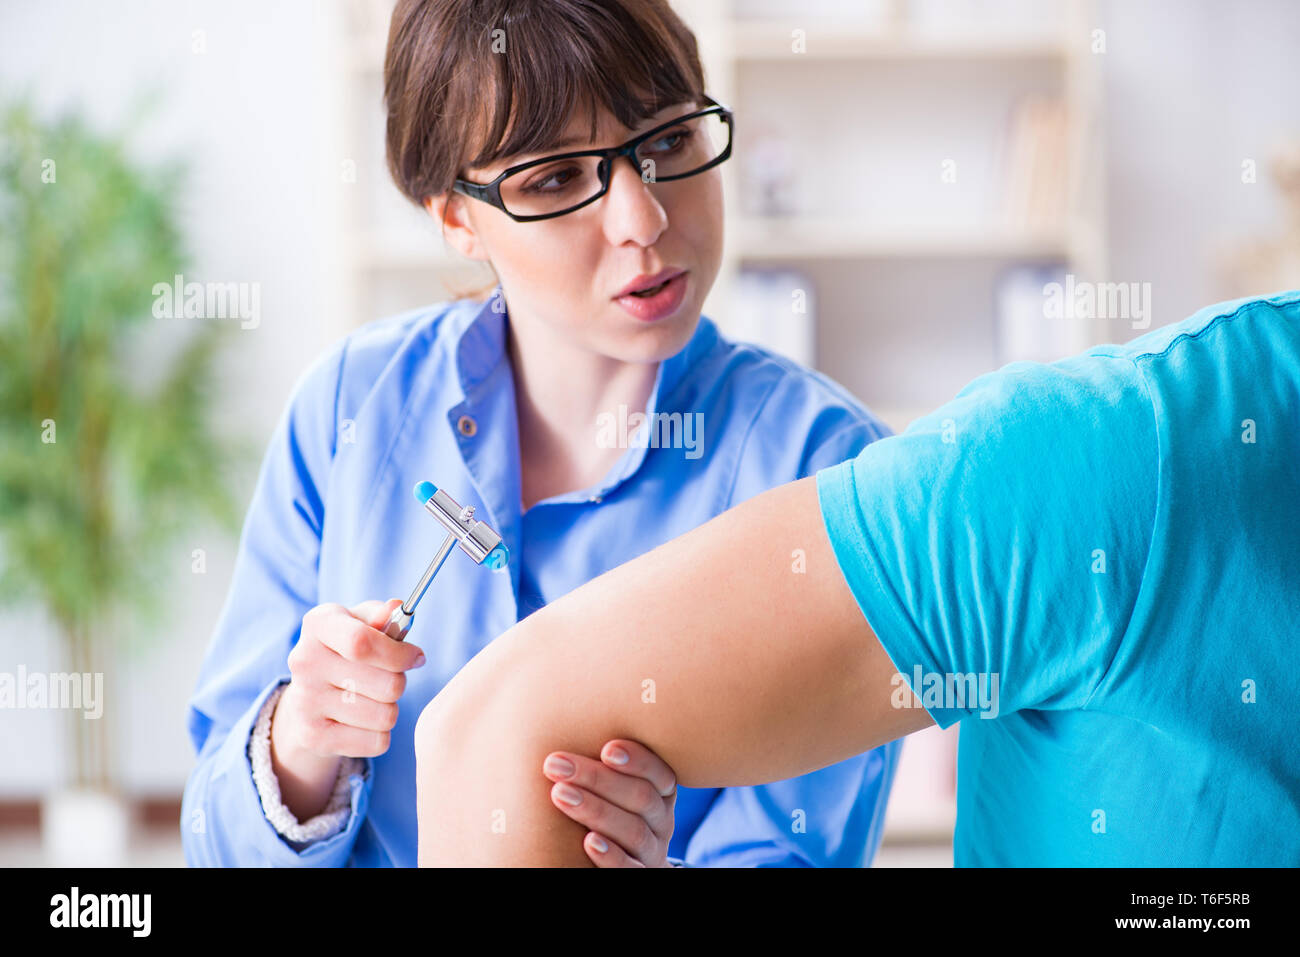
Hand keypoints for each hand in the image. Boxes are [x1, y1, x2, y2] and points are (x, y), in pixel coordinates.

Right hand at [271, 598, 426, 818]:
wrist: (309, 692)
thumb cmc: (348, 647)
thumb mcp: (362, 622)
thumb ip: (383, 614)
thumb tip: (396, 607)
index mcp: (318, 624)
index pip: (362, 643)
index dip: (399, 654)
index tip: (416, 657)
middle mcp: (304, 662)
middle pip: (387, 685)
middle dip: (400, 682)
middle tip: (389, 678)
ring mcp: (305, 702)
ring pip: (386, 716)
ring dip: (391, 709)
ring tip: (374, 698)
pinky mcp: (313, 737)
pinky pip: (377, 742)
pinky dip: (380, 734)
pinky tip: (364, 721)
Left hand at [541, 739, 677, 866]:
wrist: (620, 859)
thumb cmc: (607, 805)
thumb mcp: (612, 785)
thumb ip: (602, 762)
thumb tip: (556, 713)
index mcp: (660, 792)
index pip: (658, 773)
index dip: (636, 760)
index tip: (606, 749)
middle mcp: (660, 821)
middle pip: (640, 797)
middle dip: (597, 778)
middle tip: (556, 764)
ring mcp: (651, 851)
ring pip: (634, 830)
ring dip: (595, 810)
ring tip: (559, 794)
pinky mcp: (640, 874)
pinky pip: (630, 868)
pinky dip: (610, 854)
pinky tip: (588, 841)